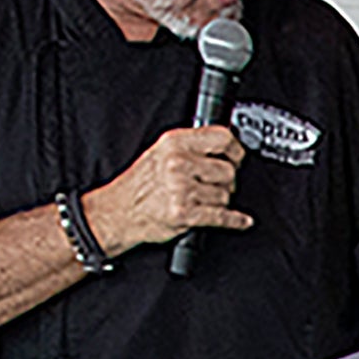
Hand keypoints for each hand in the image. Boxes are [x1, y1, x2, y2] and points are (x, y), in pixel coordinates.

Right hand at [87, 126, 249, 254]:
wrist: (118, 212)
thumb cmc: (141, 185)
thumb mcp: (161, 152)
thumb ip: (191, 147)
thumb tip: (226, 146)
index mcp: (175, 143)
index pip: (221, 138)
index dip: (235, 150)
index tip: (237, 158)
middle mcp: (178, 163)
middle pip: (228, 170)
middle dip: (226, 182)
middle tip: (215, 186)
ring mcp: (181, 188)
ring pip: (225, 195)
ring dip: (219, 201)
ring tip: (201, 201)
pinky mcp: (185, 213)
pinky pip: (223, 217)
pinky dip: (235, 220)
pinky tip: (240, 220)